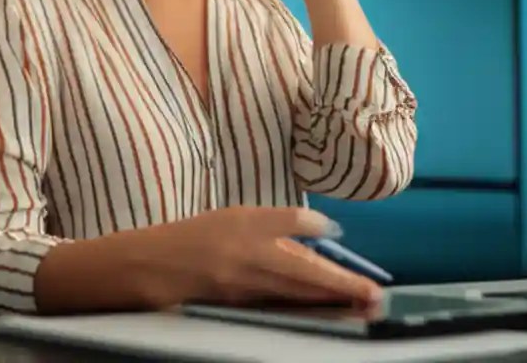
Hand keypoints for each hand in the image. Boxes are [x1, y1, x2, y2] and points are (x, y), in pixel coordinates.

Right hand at [133, 206, 383, 308]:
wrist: (151, 266)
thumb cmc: (198, 236)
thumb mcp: (240, 215)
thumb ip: (284, 220)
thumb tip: (328, 230)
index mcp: (254, 231)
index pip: (304, 240)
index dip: (334, 258)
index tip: (364, 273)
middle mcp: (253, 261)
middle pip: (307, 276)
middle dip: (343, 290)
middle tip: (375, 299)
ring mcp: (246, 288)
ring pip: (297, 297)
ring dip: (331, 304)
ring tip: (360, 308)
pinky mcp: (240, 306)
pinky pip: (279, 308)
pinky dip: (304, 310)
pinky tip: (324, 312)